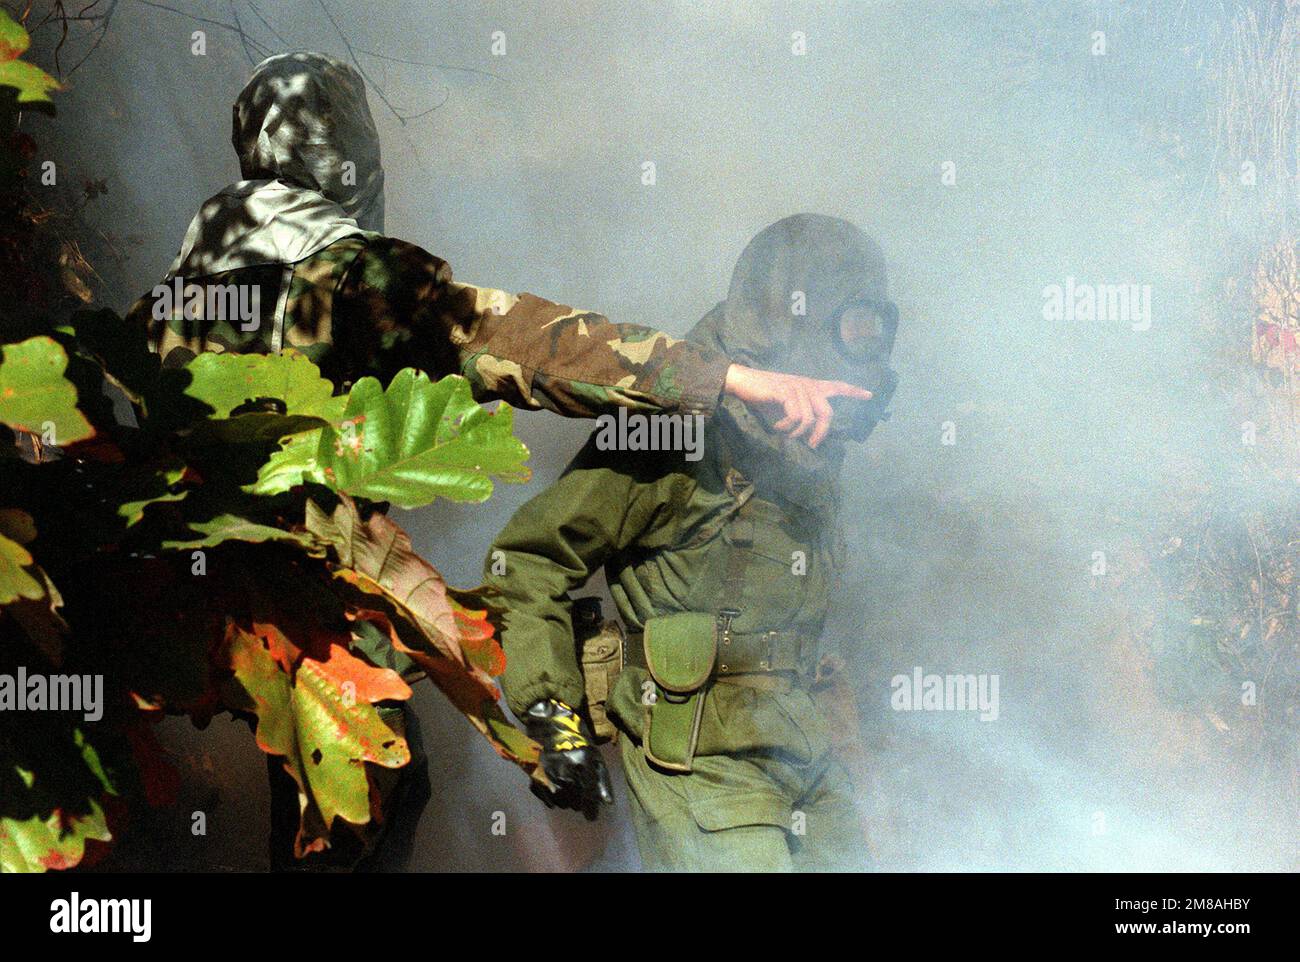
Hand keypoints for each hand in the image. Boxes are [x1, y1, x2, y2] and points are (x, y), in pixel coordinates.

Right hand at [525, 699, 613, 819]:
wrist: (550, 725)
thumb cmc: (577, 739)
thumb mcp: (594, 756)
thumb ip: (602, 781)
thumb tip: (607, 803)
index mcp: (583, 773)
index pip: (589, 803)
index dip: (591, 810)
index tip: (592, 813)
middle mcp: (565, 780)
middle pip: (575, 805)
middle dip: (579, 800)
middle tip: (579, 787)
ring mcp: (549, 782)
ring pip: (562, 804)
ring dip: (567, 799)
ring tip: (568, 784)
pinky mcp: (536, 781)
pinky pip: (548, 800)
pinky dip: (553, 797)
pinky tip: (556, 785)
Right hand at [724, 364, 872, 448]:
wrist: (743, 382)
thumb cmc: (764, 395)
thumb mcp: (787, 403)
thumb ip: (801, 412)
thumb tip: (810, 434)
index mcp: (810, 385)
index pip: (837, 386)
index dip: (854, 391)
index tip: (869, 395)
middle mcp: (808, 385)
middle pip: (827, 413)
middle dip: (820, 434)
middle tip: (811, 445)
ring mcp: (797, 387)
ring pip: (810, 418)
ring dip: (797, 432)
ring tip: (785, 434)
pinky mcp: (786, 392)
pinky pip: (796, 416)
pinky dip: (786, 427)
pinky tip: (777, 427)